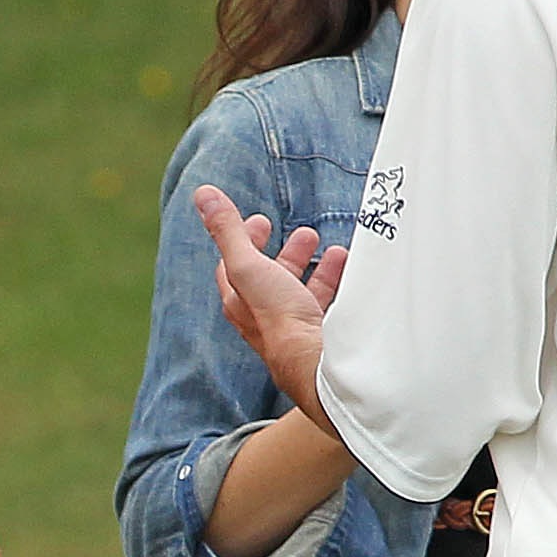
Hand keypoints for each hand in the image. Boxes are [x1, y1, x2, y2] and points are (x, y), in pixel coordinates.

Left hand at [193, 188, 344, 434]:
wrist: (315, 362)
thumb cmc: (279, 317)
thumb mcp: (248, 265)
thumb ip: (228, 231)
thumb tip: (203, 195)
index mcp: (242, 302)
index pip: (235, 266)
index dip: (244, 240)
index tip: (262, 220)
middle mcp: (265, 318)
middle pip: (274, 279)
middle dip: (289, 253)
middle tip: (306, 234)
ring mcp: (295, 329)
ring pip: (305, 294)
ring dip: (319, 269)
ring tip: (337, 251)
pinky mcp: (322, 336)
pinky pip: (331, 306)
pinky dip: (340, 286)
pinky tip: (353, 274)